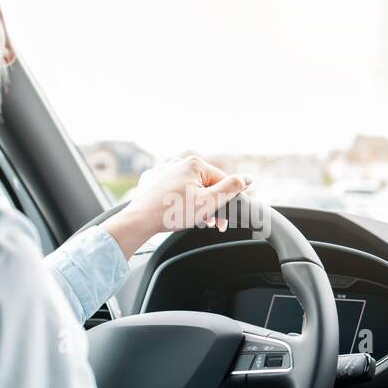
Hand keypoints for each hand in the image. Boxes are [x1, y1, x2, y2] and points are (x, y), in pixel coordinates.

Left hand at [101, 155, 249, 257]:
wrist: (140, 220)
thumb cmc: (173, 212)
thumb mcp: (209, 202)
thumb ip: (231, 188)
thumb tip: (248, 179)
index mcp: (194, 164)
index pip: (223, 180)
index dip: (228, 201)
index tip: (226, 220)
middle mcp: (179, 163)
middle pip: (206, 184)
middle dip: (212, 204)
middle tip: (212, 224)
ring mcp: (165, 171)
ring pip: (191, 188)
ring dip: (198, 204)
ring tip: (196, 220)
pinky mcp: (154, 182)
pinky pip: (175, 190)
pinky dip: (181, 201)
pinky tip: (179, 214)